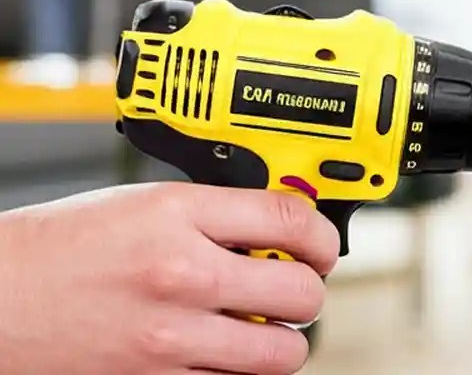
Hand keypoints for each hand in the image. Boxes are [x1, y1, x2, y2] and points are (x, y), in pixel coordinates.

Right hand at [0, 182, 338, 373]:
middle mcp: (181, 274)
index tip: (322, 244)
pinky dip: (239, 370)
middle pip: (302, 291)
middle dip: (308, 287)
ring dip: (282, 337)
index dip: (323, 235)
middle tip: (294, 282)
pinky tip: (223, 348)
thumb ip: (213, 212)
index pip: (292, 220)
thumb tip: (276, 225)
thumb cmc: (58, 247)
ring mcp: (171, 337)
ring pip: (281, 351)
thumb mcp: (141, 203)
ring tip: (262, 321)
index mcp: (178, 216)